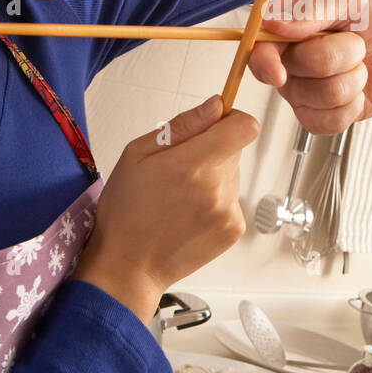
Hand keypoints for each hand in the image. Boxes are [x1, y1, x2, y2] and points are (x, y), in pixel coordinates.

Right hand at [73, 95, 258, 318]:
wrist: (128, 266)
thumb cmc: (126, 212)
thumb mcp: (137, 155)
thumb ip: (182, 126)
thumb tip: (215, 106)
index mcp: (193, 164)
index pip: (245, 127)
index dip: (232, 120)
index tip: (214, 126)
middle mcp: (217, 189)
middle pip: (234, 150)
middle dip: (212, 151)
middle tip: (179, 171)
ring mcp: (228, 212)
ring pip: (232, 176)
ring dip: (213, 179)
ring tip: (180, 198)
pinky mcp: (233, 229)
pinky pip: (232, 200)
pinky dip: (215, 202)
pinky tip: (188, 214)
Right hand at [247, 0, 371, 133]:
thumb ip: (312, 7)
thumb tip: (273, 22)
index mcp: (287, 28)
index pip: (258, 50)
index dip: (265, 64)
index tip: (279, 72)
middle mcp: (289, 62)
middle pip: (296, 72)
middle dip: (338, 55)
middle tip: (354, 41)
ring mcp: (304, 91)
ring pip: (319, 97)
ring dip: (352, 79)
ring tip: (359, 63)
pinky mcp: (323, 115)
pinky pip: (327, 122)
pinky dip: (352, 105)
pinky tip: (358, 88)